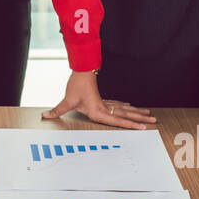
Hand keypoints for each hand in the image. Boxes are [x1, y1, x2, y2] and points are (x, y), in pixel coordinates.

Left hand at [42, 70, 157, 128]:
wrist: (82, 70)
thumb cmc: (76, 85)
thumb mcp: (67, 100)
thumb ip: (57, 110)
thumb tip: (44, 116)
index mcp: (99, 111)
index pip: (118, 121)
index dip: (131, 125)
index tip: (143, 128)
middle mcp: (106, 108)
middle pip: (126, 115)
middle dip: (140, 119)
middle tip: (154, 122)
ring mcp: (106, 103)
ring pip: (125, 109)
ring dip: (137, 113)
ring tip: (149, 115)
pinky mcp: (104, 99)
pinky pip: (119, 105)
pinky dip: (126, 108)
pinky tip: (131, 108)